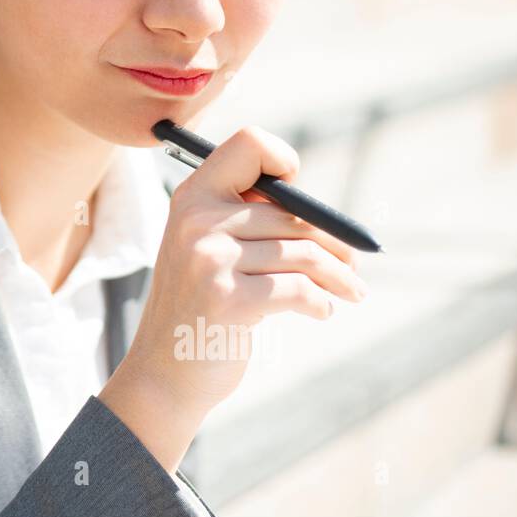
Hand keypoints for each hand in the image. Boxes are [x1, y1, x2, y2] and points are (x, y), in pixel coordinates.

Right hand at [100, 125, 366, 470]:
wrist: (164, 373)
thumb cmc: (200, 306)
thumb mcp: (207, 249)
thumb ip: (245, 218)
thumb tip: (323, 215)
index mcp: (191, 196)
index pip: (250, 142)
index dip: (284, 163)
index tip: (296, 201)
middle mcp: (196, 220)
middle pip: (294, 212)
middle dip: (334, 242)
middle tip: (352, 265)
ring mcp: (209, 259)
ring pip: (304, 252)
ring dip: (339, 276)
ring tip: (350, 292)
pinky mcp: (227, 299)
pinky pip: (299, 290)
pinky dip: (320, 303)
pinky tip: (321, 312)